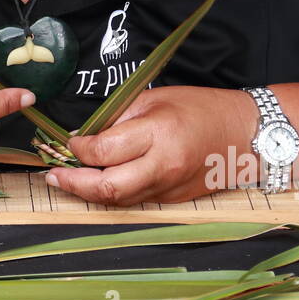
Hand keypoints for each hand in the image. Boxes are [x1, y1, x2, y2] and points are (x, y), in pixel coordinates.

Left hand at [45, 86, 257, 205]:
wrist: (245, 135)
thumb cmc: (200, 108)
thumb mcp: (156, 99)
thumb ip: (119, 118)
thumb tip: (86, 134)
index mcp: (158, 133)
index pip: (104, 150)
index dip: (79, 148)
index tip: (69, 140)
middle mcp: (162, 165)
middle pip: (106, 187)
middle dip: (73, 182)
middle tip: (53, 175)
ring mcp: (169, 187)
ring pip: (118, 200)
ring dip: (87, 193)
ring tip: (66, 181)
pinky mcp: (173, 200)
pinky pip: (135, 201)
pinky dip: (112, 195)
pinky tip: (97, 184)